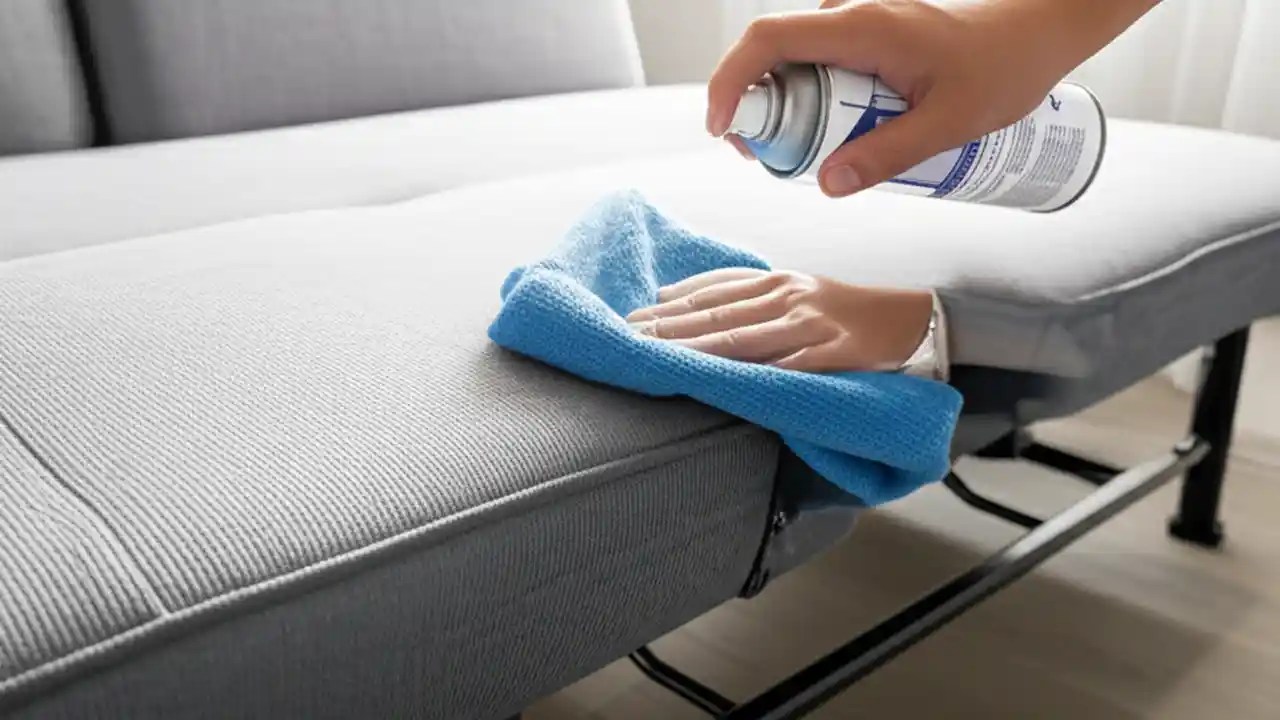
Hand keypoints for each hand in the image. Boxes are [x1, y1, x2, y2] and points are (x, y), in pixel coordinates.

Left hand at [625, 268, 931, 372]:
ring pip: (744, 338)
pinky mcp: (834, 354)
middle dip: (672, 325)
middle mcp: (790, 298)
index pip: (715, 290)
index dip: (673, 302)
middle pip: (719, 313)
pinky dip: (755, 372)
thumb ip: (743, 295)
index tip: (636, 314)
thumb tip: (676, 297)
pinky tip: (727, 380)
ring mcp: (811, 326)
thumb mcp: (795, 291)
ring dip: (698, 348)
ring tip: (662, 356)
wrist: (912, 320)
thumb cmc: (845, 311)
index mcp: (778, 282)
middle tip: (633, 336)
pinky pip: (788, 366)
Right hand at [708, 0, 1159, 196]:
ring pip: (793, 60)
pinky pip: (817, 61)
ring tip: (812, 151)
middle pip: (771, 53)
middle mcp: (851, 14)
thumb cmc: (1002, 66)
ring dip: (786, 106)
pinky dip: (809, 96)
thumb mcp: (948, 123)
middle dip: (756, 108)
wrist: (1035, 32)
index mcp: (862, 26)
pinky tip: (836, 131)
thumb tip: (827, 184)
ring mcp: (856, 20)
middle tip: (769, 159)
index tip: (722, 125)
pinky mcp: (864, 33)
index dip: (730, 79)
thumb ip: (887, 155)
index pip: (769, 39)